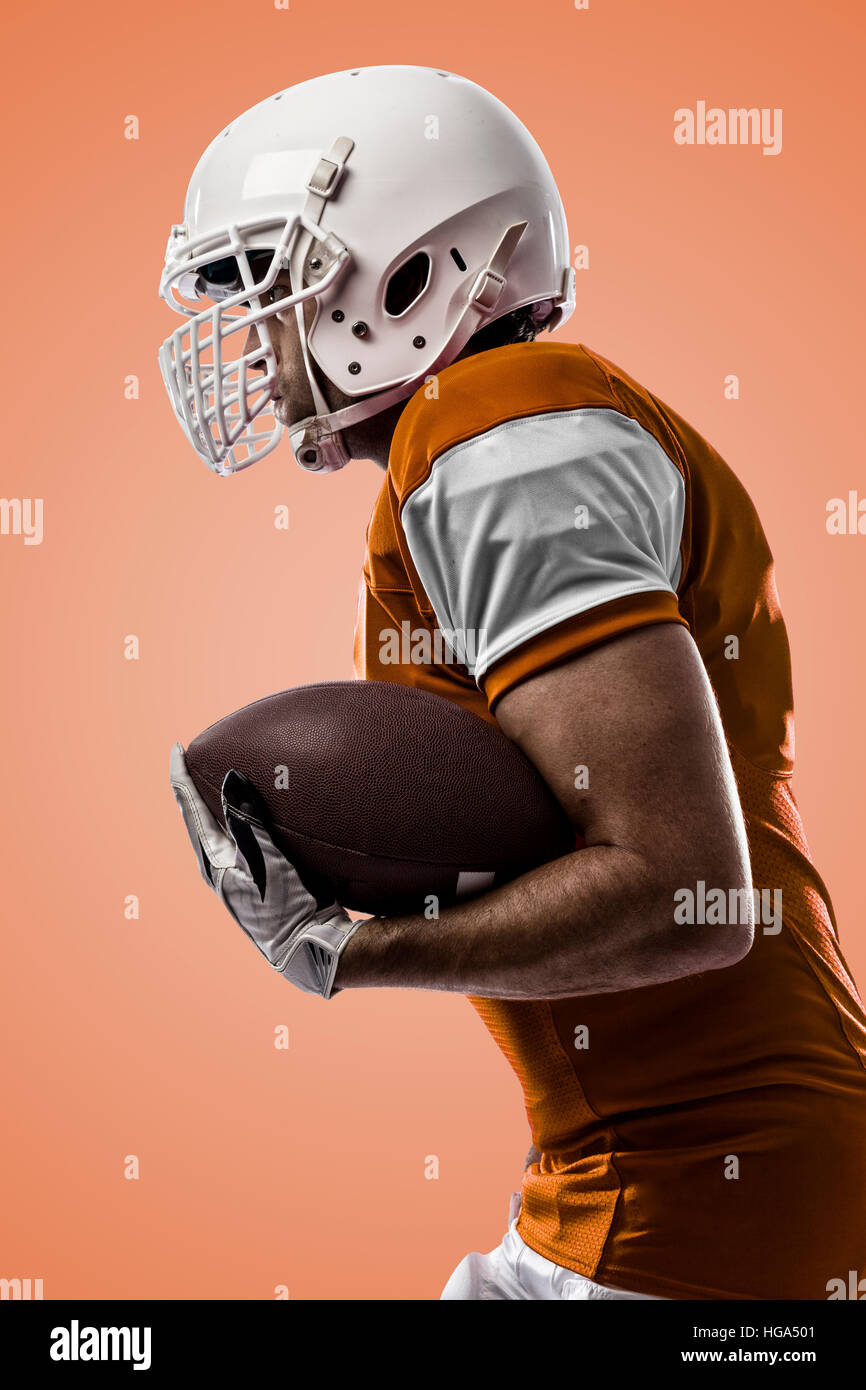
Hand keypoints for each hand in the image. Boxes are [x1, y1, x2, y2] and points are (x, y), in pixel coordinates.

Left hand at [169, 743, 366, 997]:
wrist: (308, 946)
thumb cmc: (284, 904)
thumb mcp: (265, 858)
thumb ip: (248, 817)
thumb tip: (230, 776)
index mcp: (214, 861)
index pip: (191, 810)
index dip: (181, 778)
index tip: (176, 750)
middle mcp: (219, 867)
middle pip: (199, 818)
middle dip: (194, 788)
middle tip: (194, 758)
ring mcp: (237, 875)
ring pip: (218, 829)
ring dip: (215, 803)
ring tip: (217, 778)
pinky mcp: (257, 878)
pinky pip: (240, 838)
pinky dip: (238, 817)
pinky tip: (252, 813)